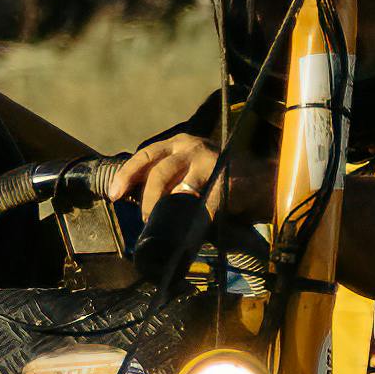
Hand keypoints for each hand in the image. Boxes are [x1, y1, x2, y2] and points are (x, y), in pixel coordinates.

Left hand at [106, 132, 240, 217]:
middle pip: (159, 172)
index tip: (114, 195)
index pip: (145, 156)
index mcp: (177, 145)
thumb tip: (139, 207)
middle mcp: (191, 148)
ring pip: (178, 187)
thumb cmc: (217, 180)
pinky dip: (195, 219)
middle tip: (146, 220)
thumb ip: (166, 183)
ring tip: (165, 223)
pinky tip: (191, 228)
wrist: (260, 180)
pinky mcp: (226, 179)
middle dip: (148, 200)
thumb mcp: (188, 172)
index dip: (127, 175)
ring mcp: (210, 161)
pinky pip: (205, 203)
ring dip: (167, 208)